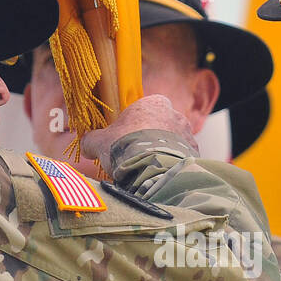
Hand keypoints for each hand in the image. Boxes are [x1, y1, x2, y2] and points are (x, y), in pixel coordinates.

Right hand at [80, 95, 197, 173]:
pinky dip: (174, 166)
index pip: (144, 110)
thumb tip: (85, 145)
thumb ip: (91, 140)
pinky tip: (162, 177)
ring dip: (163, 153)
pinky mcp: (195, 153)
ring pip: (173, 143)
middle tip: (137, 157)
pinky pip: (183, 159)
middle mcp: (175, 114)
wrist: (152, 168)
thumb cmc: (125, 147)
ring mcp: (188, 133)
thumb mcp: (100, 142)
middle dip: (150, 140)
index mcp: (153, 103)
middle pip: (160, 126)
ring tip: (150, 170)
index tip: (125, 141)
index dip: (133, 126)